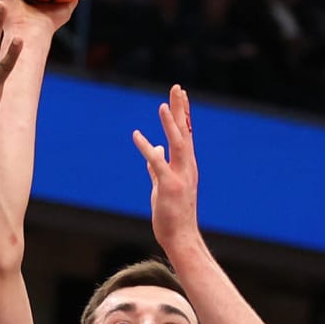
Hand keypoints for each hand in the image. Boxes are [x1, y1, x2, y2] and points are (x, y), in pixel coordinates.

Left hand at [131, 85, 200, 247]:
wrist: (180, 236)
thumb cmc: (173, 211)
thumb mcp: (163, 183)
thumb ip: (158, 165)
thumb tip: (154, 148)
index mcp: (186, 165)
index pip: (186, 133)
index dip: (183, 113)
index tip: (180, 94)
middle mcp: (187, 167)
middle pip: (185, 133)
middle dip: (181, 110)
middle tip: (177, 88)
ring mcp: (180, 176)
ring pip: (178, 145)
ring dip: (171, 125)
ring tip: (163, 106)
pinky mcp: (170, 187)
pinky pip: (157, 164)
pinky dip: (147, 149)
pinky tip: (137, 135)